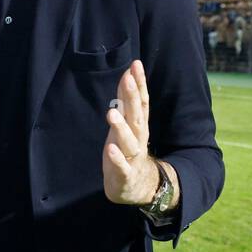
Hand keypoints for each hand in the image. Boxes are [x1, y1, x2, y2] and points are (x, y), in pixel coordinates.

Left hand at [103, 59, 158, 204]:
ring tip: (111, 113)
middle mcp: (138, 138)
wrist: (137, 186)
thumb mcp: (127, 125)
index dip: (139, 83)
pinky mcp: (125, 174)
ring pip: (129, 141)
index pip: (141, 101)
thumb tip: (127, 75)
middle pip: (137, 116)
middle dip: (132, 97)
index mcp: (139, 125)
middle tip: (128, 79)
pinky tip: (110, 148)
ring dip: (121, 127)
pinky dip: (117, 158)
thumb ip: (126, 102)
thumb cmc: (127, 151)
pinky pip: (122, 166)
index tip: (135, 64)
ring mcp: (132, 157)